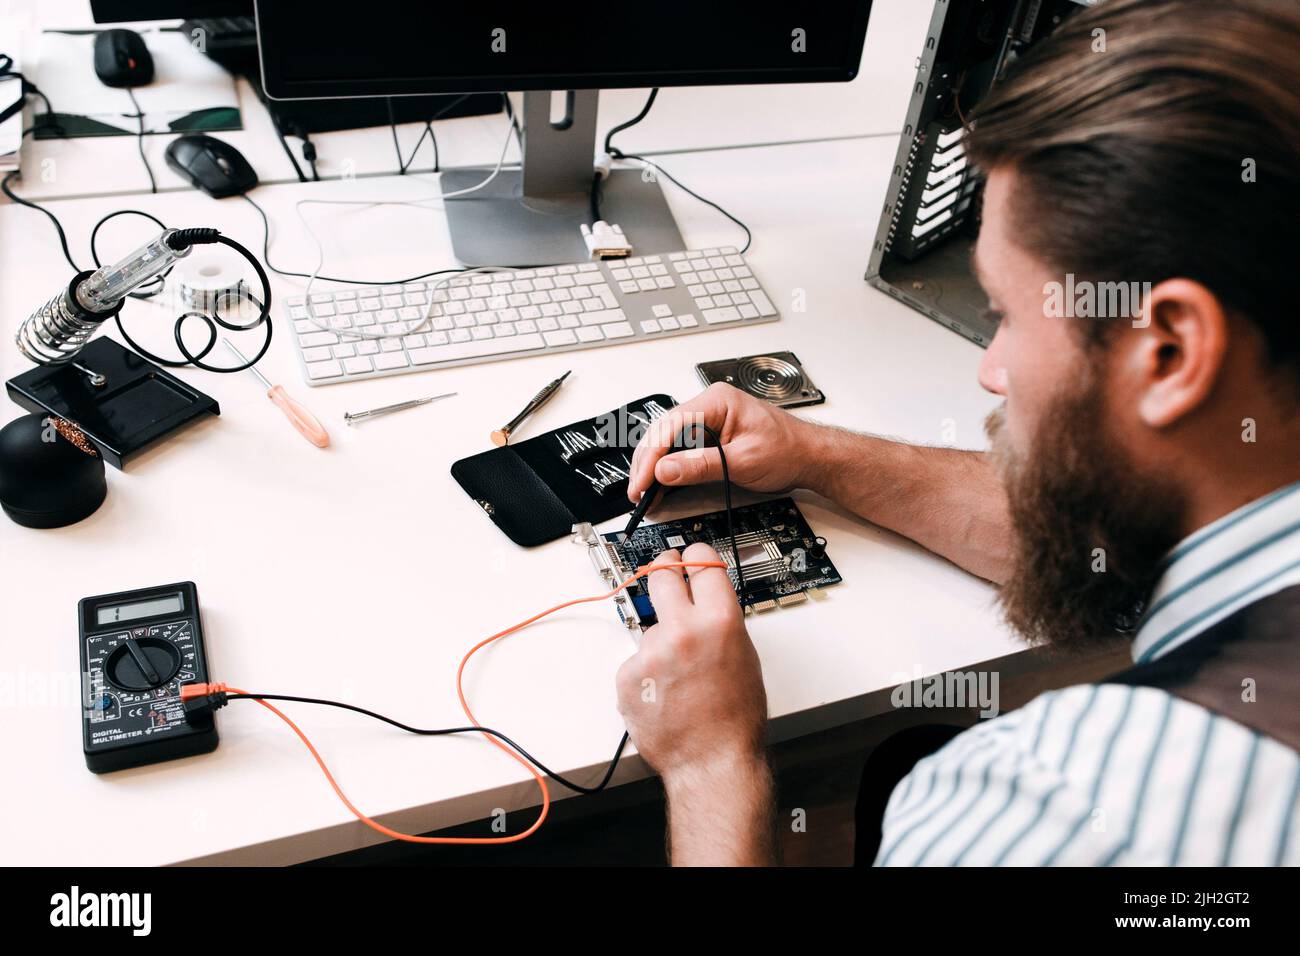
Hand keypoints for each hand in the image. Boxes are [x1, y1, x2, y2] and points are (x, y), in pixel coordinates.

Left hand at [615, 543, 767, 781]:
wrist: (713, 761)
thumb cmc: (736, 718)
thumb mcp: (745, 656)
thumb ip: (721, 621)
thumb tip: (705, 602)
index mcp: (720, 620)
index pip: (700, 562)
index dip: (695, 555)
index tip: (690, 554)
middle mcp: (683, 629)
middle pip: (661, 574)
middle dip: (663, 570)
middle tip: (665, 572)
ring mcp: (651, 652)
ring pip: (650, 628)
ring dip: (659, 643)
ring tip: (679, 677)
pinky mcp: (629, 675)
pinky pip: (636, 661)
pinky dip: (646, 674)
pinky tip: (664, 693)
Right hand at [627, 382, 820, 504]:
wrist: (809, 457)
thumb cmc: (788, 450)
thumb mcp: (741, 461)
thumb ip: (700, 465)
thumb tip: (665, 470)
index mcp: (717, 401)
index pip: (671, 425)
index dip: (651, 456)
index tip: (642, 481)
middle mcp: (710, 405)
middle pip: (664, 432)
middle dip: (647, 462)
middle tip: (638, 491)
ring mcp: (709, 420)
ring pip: (668, 441)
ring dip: (655, 466)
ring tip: (644, 492)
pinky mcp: (710, 435)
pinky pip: (681, 449)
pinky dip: (669, 467)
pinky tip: (660, 484)